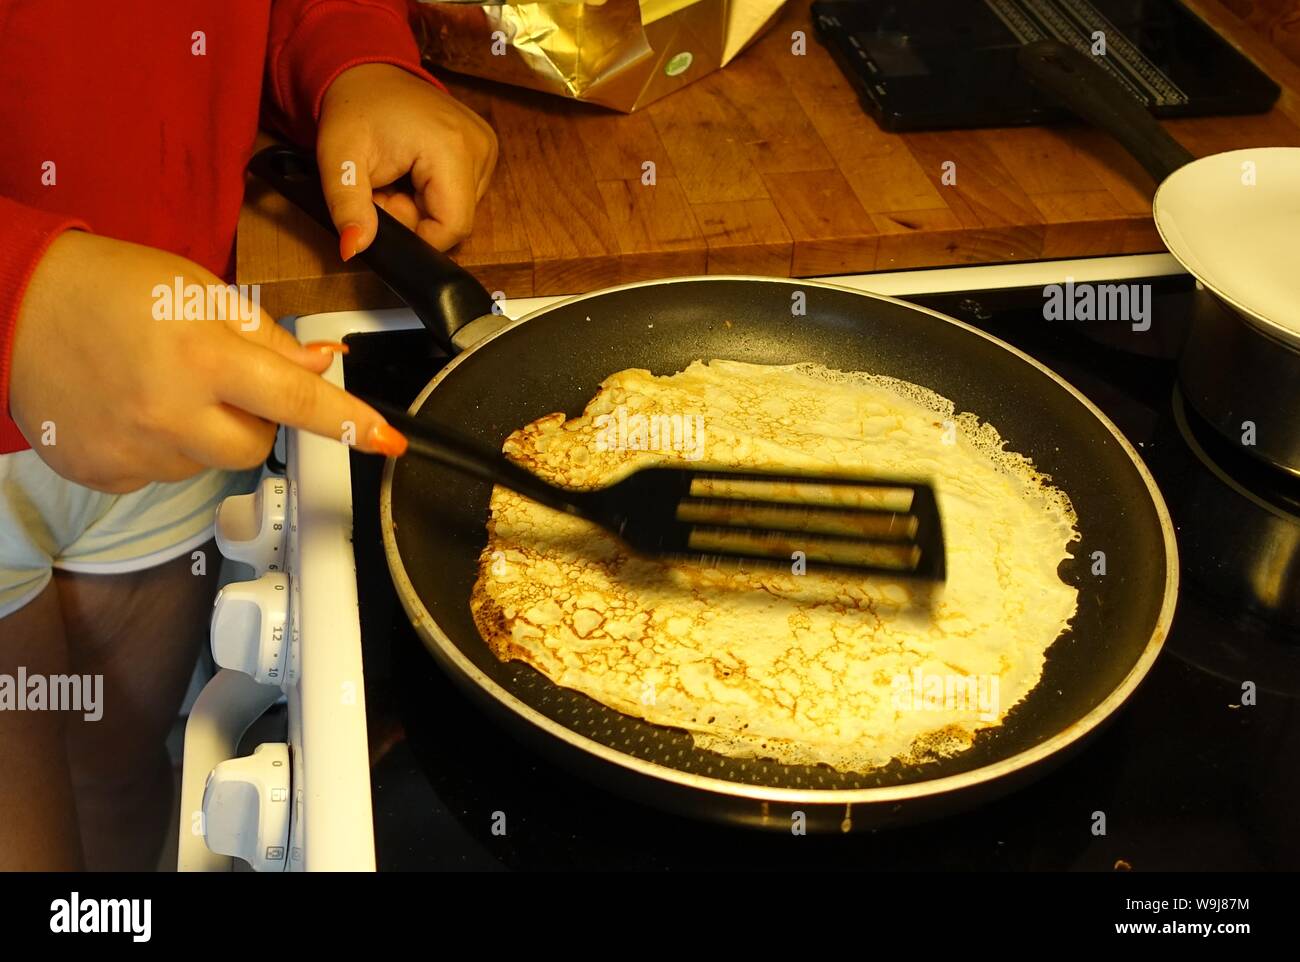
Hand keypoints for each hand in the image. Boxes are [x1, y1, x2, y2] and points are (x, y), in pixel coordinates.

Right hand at [10, 231, 405, 492]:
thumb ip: (265, 336)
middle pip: (258, 445)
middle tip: (217, 377)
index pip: (296, 401)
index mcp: (202, 357)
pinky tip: (130, 408)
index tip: (389, 442)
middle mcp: (170, 413)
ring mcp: (136, 452)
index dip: (349, 423)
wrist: (9, 307)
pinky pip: (164, 474)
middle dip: (255, 416)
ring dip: (205, 431)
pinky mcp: (106, 476)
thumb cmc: (107, 287)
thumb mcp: (197, 290)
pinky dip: (161, 447)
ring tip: (160, 385)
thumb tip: (323, 365)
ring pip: (211, 462)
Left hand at [316, 62, 496, 256]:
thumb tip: (352, 250)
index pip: (452, 228)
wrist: (367, 72)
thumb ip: (348, 207)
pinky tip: (414, 169)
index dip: (416, 235)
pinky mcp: (485, 149)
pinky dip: (433, 192)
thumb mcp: (339, 159)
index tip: (384, 209)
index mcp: (452, 149)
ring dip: (422, 205)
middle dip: (414, 216)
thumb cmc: (353, 110)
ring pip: (457, 209)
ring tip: (397, 174)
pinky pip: (462, 193)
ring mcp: (487, 148)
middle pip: (453, 219)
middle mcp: (480, 148)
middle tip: (383, 186)